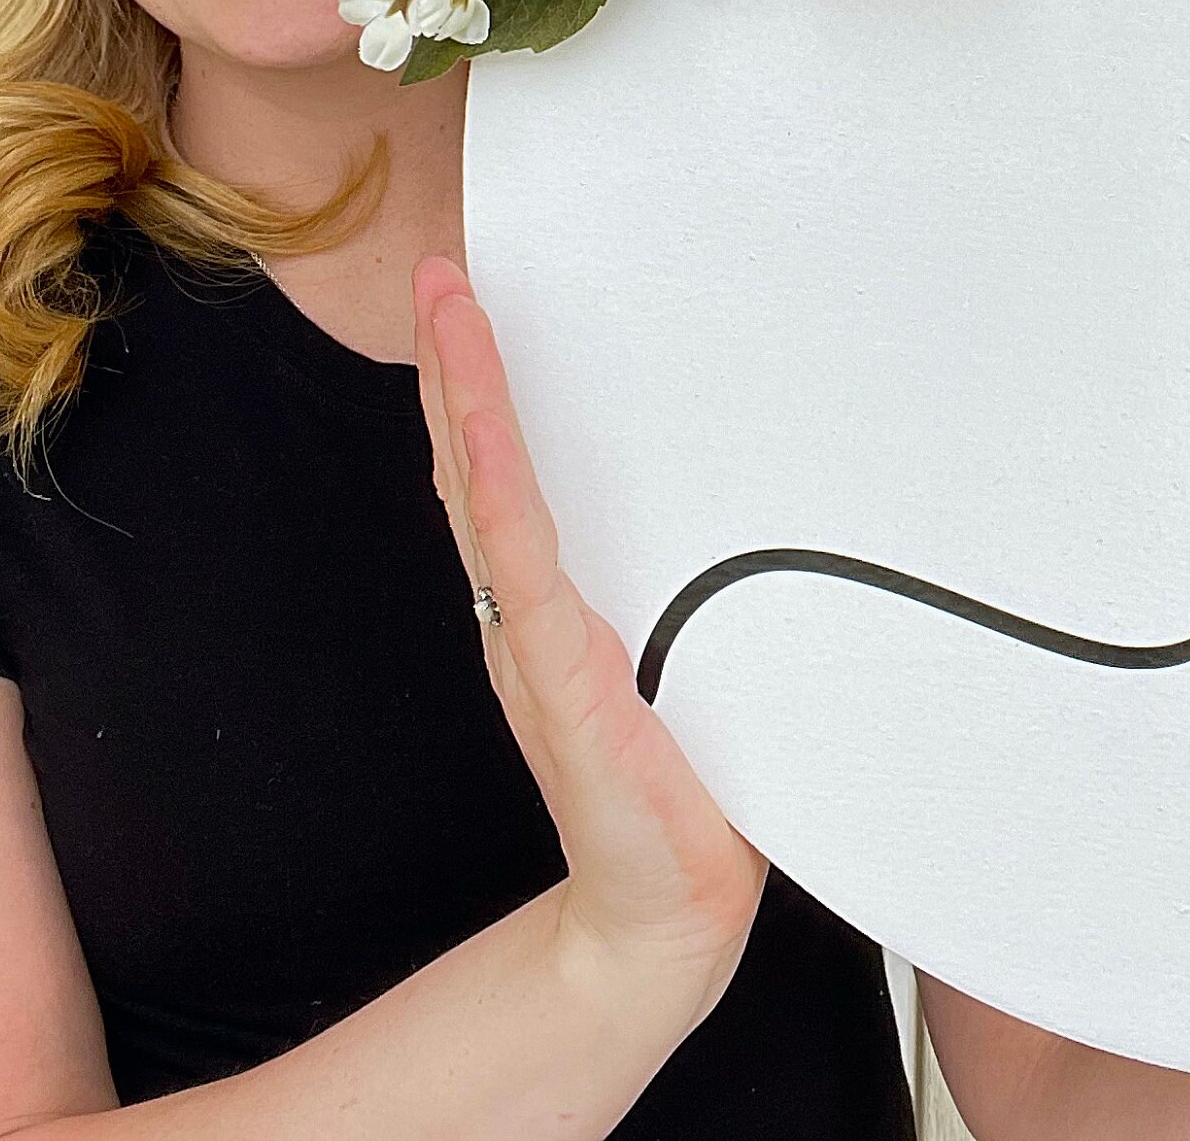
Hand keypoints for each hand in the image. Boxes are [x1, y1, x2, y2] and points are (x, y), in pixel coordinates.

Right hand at [412, 256, 766, 1015]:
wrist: (667, 917)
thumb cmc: (687, 790)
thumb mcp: (692, 659)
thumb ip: (692, 591)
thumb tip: (750, 509)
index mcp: (557, 608)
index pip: (505, 477)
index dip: (479, 390)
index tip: (463, 301)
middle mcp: (532, 620)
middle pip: (478, 471)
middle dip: (459, 369)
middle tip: (440, 273)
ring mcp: (542, 654)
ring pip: (492, 506)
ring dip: (468, 407)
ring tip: (451, 320)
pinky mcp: (571, 700)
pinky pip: (527, 590)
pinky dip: (500, 516)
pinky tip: (480, 453)